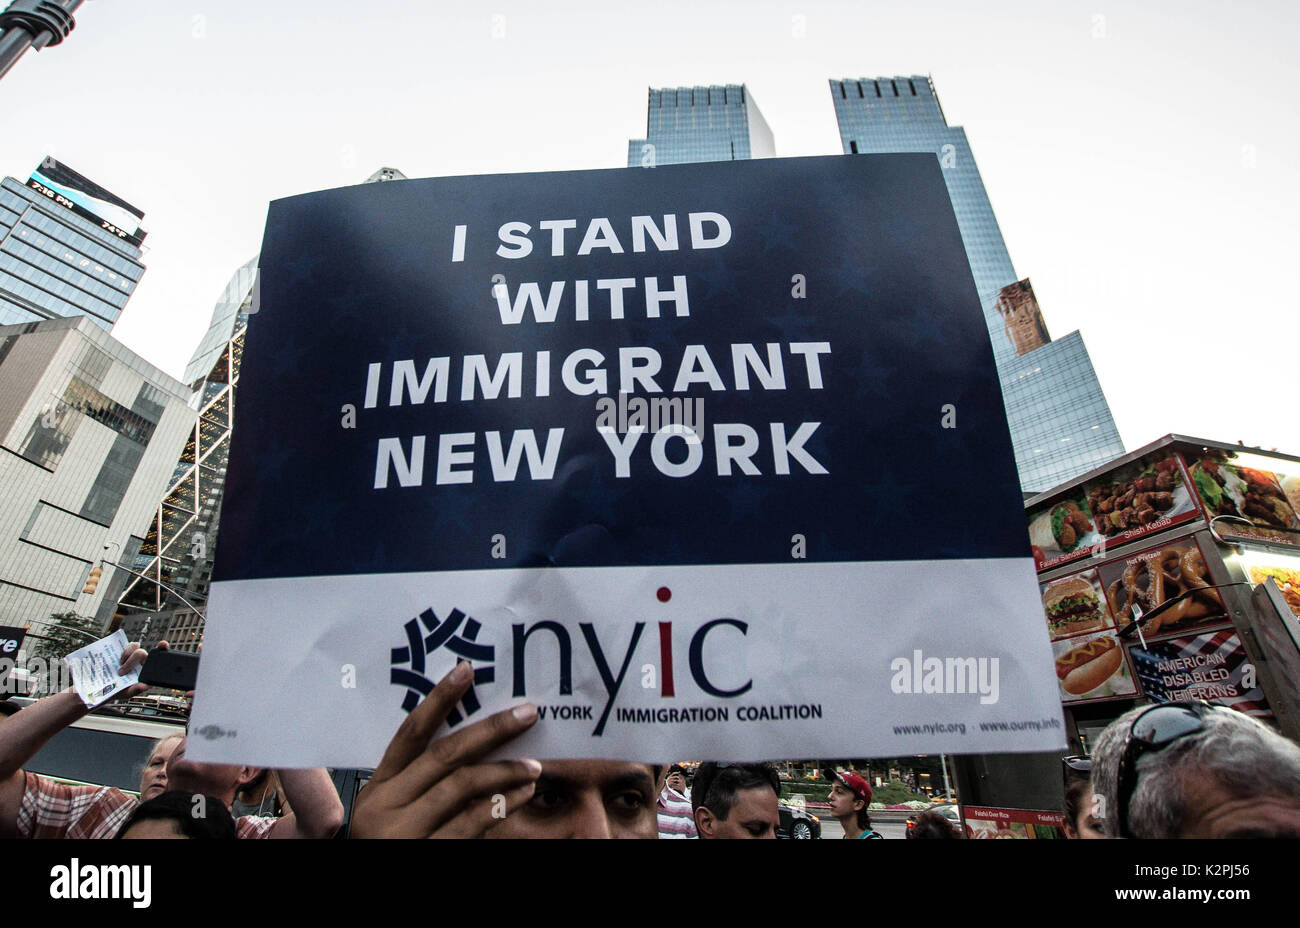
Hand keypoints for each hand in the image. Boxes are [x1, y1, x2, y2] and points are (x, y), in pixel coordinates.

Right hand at [98, 639, 169, 705]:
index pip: (159, 656)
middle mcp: (142, 660)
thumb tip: (144, 686)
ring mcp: (133, 655)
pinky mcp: (123, 652)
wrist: (104, 687)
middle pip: (141, 653)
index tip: (163, 644)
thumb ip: (136, 690)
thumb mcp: (127, 693)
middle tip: (121, 672)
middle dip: (130, 662)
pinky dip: (121, 651)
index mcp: (148, 669)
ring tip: (119, 665)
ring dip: (126, 655)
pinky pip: (124, 646)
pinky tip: (117, 661)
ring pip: (134, 646)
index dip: (163, 647)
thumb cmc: (120, 690)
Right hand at [351, 661, 540, 837]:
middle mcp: (387, 806)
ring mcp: (406, 832)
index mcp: (378, 788)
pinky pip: (472, 823)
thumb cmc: (391, 847)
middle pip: (444, 755)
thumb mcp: (393, 811)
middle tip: (527, 714)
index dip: (438, 701)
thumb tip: (476, 739)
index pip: (409, 735)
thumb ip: (419, 780)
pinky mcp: (427, 855)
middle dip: (491, 730)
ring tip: (534, 766)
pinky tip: (523, 794)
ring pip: (462, 786)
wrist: (371, 896)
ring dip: (505, 770)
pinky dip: (502, 805)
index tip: (466, 672)